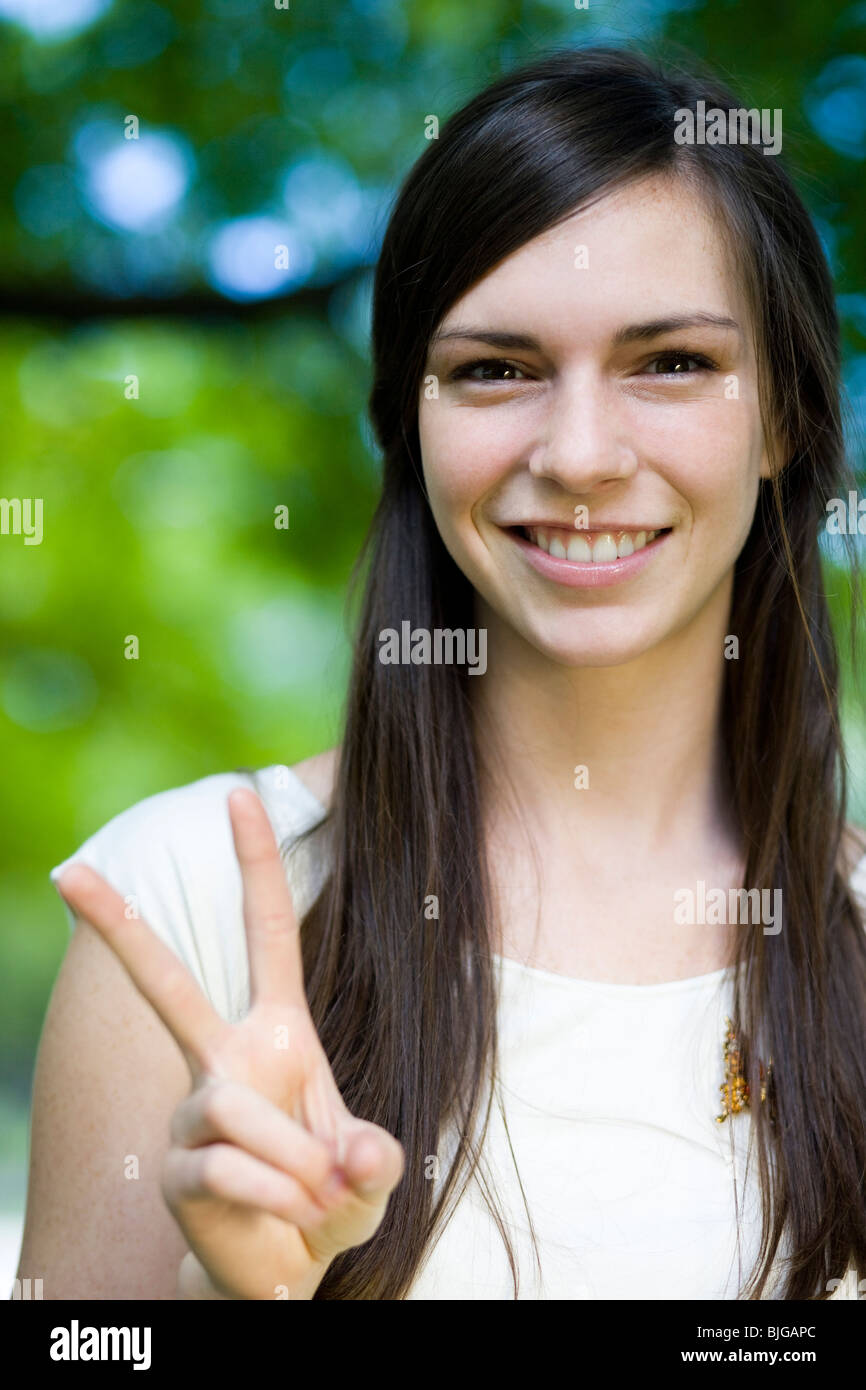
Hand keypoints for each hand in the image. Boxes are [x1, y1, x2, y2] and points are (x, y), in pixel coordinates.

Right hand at [56, 787, 403, 1299]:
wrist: (284, 1273)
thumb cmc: (328, 1200)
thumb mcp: (371, 1174)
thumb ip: (376, 1159)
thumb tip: (355, 1156)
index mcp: (275, 1033)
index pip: (268, 933)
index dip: (257, 864)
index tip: (236, 795)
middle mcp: (222, 1061)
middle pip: (166, 985)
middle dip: (119, 927)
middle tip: (67, 870)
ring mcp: (192, 1112)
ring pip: (234, 1108)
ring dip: (295, 1164)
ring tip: (314, 1197)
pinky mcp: (176, 1168)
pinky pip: (228, 1168)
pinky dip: (277, 1200)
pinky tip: (283, 1219)